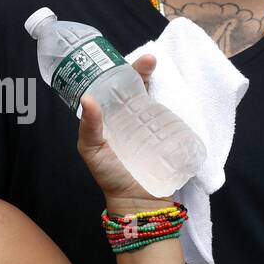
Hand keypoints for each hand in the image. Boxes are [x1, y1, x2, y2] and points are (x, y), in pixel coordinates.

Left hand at [77, 56, 160, 201]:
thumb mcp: (91, 150)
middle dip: (144, 70)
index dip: (121, 72)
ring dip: (160, 82)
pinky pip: (173, 114)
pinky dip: (175, 103)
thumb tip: (88, 98)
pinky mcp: (169, 134)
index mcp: (111, 117)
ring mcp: (152, 124)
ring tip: (158, 71)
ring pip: (156, 97)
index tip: (126, 61)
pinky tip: (174, 94)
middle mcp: (131, 117)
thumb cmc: (109, 176)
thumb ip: (89, 127)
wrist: (137, 201)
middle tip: (149, 61)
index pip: (116, 88)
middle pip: (139, 87)